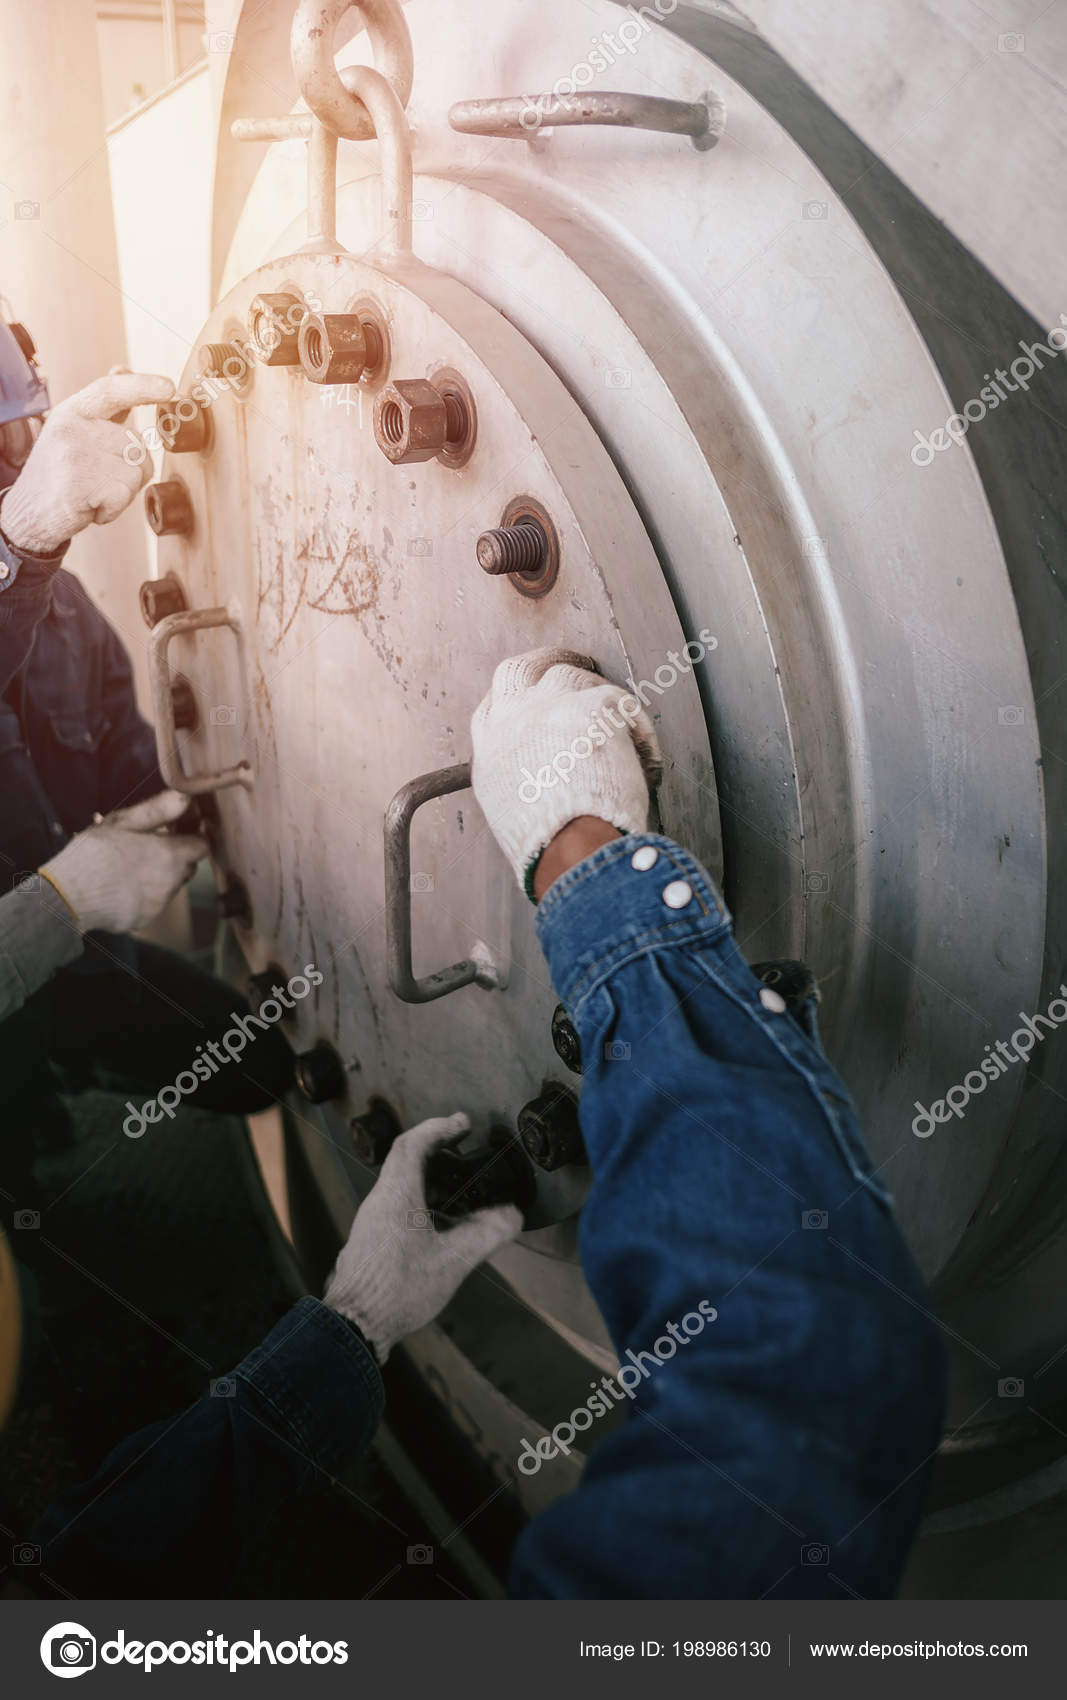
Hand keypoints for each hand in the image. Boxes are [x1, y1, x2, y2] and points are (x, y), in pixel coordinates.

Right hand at [0, 371, 173, 554]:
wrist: (29, 512)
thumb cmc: (58, 473)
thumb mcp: (73, 430)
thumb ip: (103, 407)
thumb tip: (123, 370)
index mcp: (72, 412)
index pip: (110, 390)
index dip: (142, 387)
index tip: (169, 387)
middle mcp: (73, 429)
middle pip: (136, 443)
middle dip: (131, 468)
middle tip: (99, 478)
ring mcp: (76, 457)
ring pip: (136, 470)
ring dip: (124, 489)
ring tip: (94, 491)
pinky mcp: (81, 486)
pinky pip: (125, 496)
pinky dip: (113, 508)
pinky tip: (90, 505)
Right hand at [40, 790, 205, 933]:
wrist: (68, 896)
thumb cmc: (93, 854)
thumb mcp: (122, 823)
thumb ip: (158, 810)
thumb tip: (186, 798)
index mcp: (170, 855)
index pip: (201, 846)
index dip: (191, 836)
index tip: (176, 831)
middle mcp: (171, 882)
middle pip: (187, 866)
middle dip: (174, 855)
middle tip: (146, 846)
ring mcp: (159, 904)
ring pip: (170, 885)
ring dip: (158, 875)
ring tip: (127, 866)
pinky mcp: (146, 919)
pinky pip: (153, 903)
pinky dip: (143, 894)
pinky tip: (120, 885)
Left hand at [323, 1114, 521, 1362]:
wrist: (354, 1325)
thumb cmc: (397, 1290)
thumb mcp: (452, 1261)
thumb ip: (486, 1234)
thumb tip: (512, 1216)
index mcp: (396, 1196)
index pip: (413, 1144)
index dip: (438, 1128)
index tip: (461, 1124)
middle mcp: (379, 1201)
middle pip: (405, 1161)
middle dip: (436, 1150)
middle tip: (462, 1150)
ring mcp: (372, 1222)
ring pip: (399, 1185)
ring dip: (428, 1179)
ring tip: (457, 1190)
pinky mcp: (371, 1240)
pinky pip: (395, 1206)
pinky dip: (419, 1202)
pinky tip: (439, 1225)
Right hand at [471, 648, 661, 894]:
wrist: (567, 848)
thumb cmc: (549, 846)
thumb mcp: (511, 811)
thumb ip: (520, 779)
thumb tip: (541, 778)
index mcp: (490, 748)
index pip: (495, 704)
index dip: (517, 697)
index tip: (535, 699)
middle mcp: (510, 719)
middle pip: (520, 670)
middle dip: (545, 660)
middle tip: (570, 662)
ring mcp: (547, 707)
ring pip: (571, 675)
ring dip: (596, 690)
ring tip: (618, 712)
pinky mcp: (589, 706)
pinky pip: (619, 702)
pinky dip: (637, 728)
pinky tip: (646, 756)